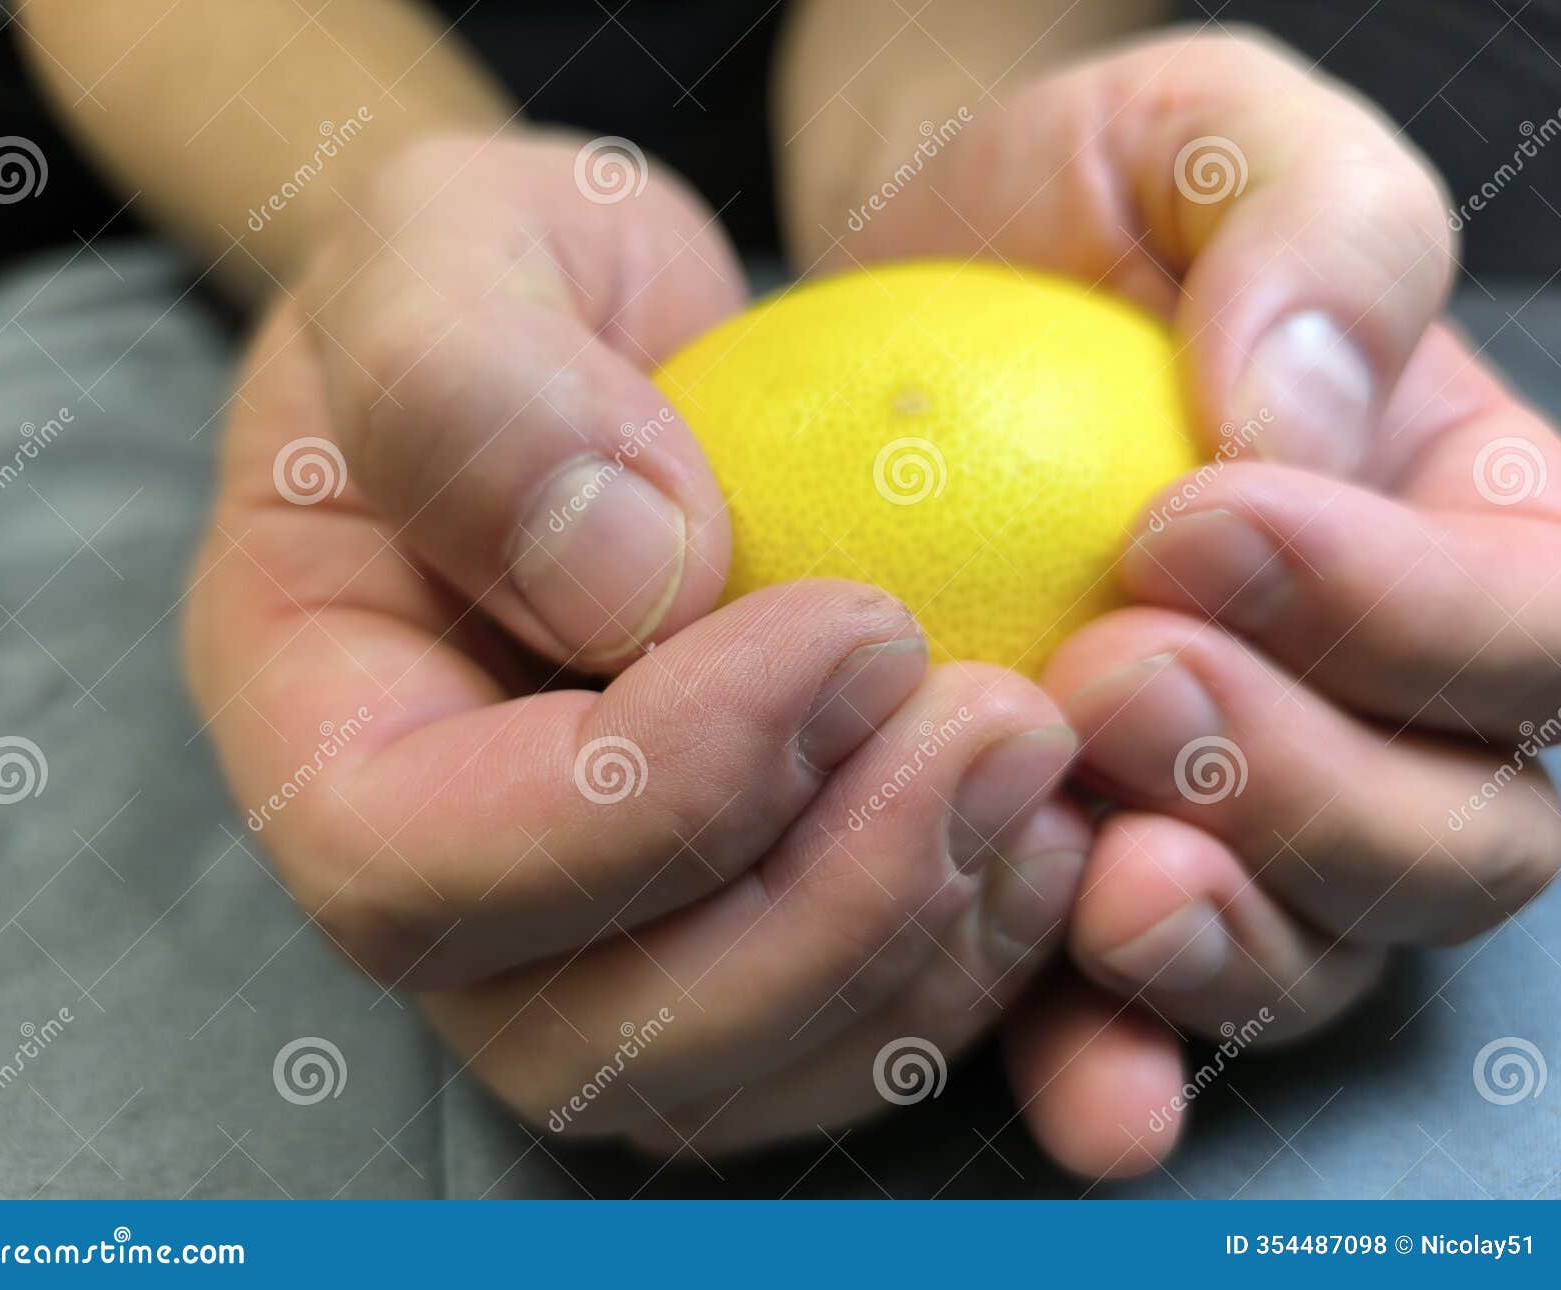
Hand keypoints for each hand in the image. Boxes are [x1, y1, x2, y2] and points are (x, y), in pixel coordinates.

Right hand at [185, 133, 1086, 1153]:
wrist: (604, 352)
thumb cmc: (508, 282)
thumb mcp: (447, 245)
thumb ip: (468, 385)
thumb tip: (620, 581)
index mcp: (321, 727)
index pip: (411, 864)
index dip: (636, 797)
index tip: (858, 626)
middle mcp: (441, 885)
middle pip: (586, 1035)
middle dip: (820, 914)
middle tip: (1003, 723)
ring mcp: (583, 940)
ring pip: (730, 1081)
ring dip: (915, 960)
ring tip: (1049, 768)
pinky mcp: (725, 944)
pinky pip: (836, 1043)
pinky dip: (968, 971)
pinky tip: (1062, 824)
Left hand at [833, 28, 1560, 1177]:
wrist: (899, 334)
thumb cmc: (1073, 223)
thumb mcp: (1207, 144)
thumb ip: (1313, 235)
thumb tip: (1310, 419)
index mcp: (1466, 539)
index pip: (1538, 627)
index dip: (1408, 614)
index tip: (1197, 525)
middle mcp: (1390, 717)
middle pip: (1456, 839)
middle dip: (1304, 788)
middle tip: (1114, 679)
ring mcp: (1246, 831)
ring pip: (1320, 957)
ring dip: (1225, 944)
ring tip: (1100, 868)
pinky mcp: (1093, 887)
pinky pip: (1141, 1023)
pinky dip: (1117, 1061)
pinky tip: (1072, 1074)